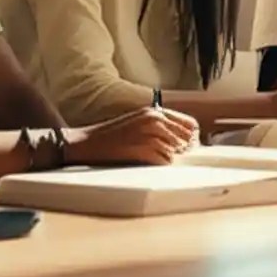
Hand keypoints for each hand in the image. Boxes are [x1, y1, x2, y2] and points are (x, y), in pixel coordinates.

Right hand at [66, 107, 198, 165]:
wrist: (85, 143)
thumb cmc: (110, 136)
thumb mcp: (139, 122)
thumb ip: (161, 126)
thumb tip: (185, 141)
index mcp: (155, 112)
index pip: (190, 124)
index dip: (191, 138)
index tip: (187, 148)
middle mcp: (155, 120)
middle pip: (187, 139)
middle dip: (182, 151)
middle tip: (168, 156)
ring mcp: (150, 134)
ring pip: (176, 152)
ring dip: (167, 159)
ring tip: (150, 158)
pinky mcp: (143, 149)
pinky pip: (165, 161)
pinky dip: (159, 165)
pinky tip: (146, 162)